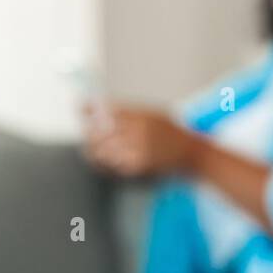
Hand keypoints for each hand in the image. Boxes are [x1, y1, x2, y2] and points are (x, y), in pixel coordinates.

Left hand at [82, 103, 200, 178]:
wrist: (193, 152)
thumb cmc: (172, 132)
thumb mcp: (154, 113)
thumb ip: (129, 112)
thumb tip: (100, 109)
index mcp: (141, 113)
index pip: (106, 108)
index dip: (89, 107)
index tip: (79, 107)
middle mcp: (138, 129)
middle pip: (101, 130)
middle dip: (90, 132)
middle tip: (88, 134)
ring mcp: (139, 148)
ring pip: (104, 150)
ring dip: (96, 150)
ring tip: (95, 150)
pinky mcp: (140, 164)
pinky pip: (115, 164)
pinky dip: (108, 163)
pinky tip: (108, 161)